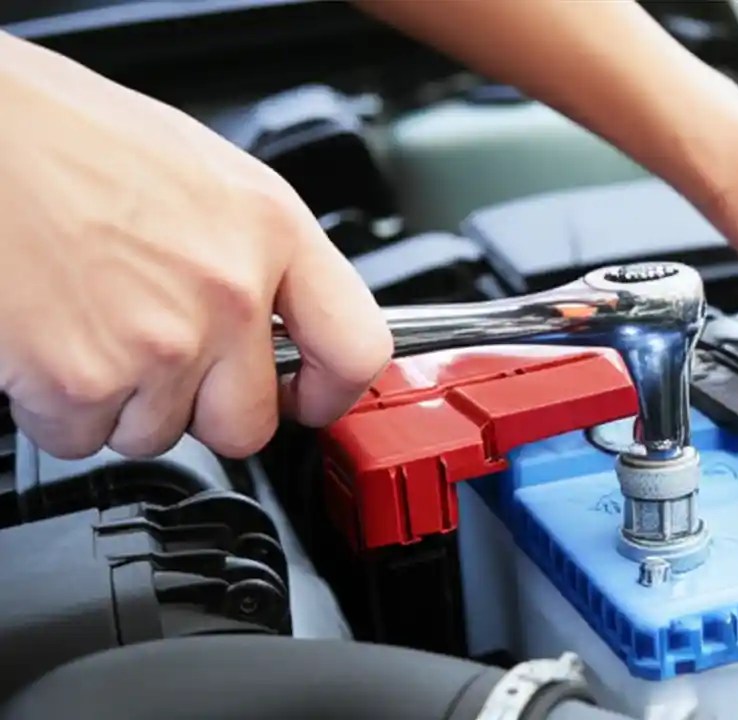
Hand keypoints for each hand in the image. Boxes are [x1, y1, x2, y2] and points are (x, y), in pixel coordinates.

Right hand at [0, 34, 390, 459]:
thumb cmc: (63, 135)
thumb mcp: (200, 175)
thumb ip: (253, 252)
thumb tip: (280, 314)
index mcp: (269, 228)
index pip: (356, 348)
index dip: (331, 392)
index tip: (308, 398)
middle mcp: (228, 290)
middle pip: (248, 422)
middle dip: (202, 409)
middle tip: (161, 361)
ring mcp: (161, 342)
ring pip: (157, 434)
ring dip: (121, 402)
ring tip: (89, 322)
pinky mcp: (85, 379)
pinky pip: (83, 436)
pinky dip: (58, 407)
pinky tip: (47, 339)